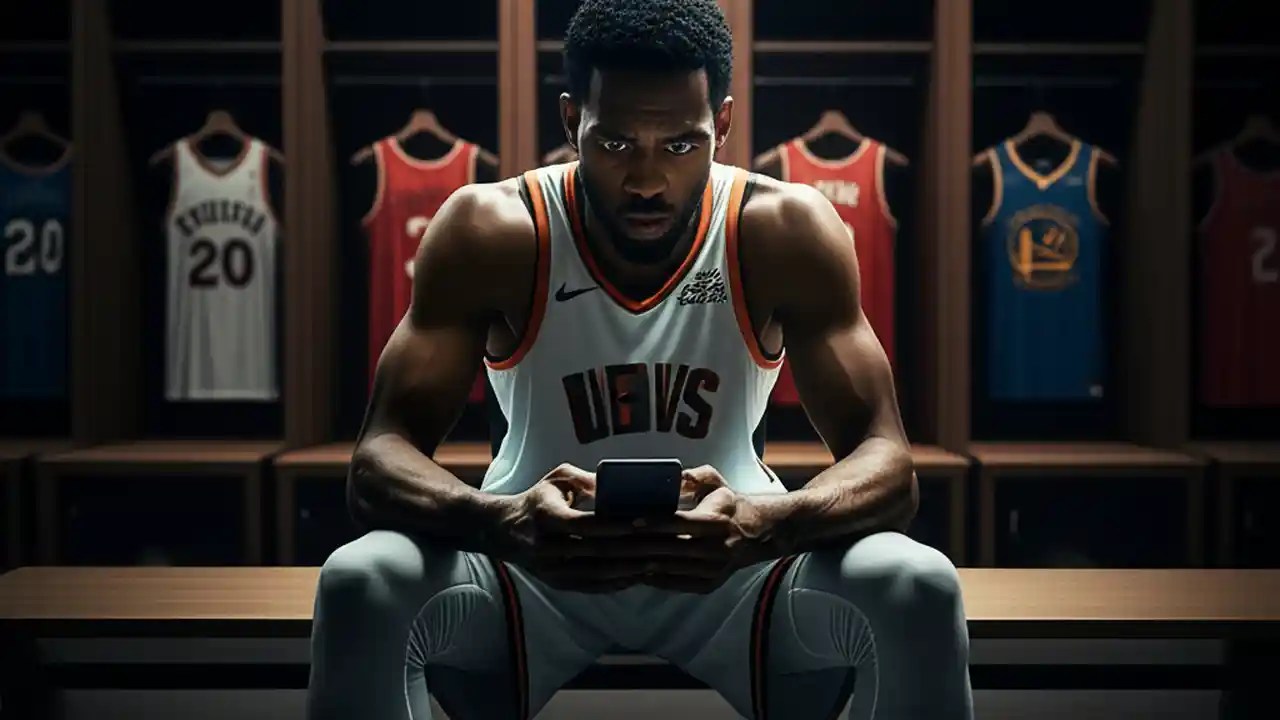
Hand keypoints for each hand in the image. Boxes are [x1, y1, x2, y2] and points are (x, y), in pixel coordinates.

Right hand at [496, 463, 644, 593]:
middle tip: (663, 544)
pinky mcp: (556, 583)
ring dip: (629, 569)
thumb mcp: (557, 480)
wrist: (502, 531)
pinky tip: (639, 575)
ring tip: (658, 561)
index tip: (644, 521)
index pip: (585, 524)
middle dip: (632, 549)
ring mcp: (550, 569)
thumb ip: (587, 480)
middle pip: (596, 552)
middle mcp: (545, 546)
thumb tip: (621, 486)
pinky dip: (617, 582)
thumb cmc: (539, 499)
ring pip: (596, 574)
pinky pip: (591, 586)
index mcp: (545, 516)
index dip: (616, 525)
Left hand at [627, 465, 779, 593]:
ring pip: (671, 570)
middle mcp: (716, 548)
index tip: (632, 521)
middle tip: (615, 542)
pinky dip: (656, 580)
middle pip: (671, 549)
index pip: (680, 523)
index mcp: (716, 522)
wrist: (758, 532)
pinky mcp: (709, 584)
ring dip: (644, 565)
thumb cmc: (727, 502)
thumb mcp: (716, 482)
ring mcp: (713, 569)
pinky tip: (638, 572)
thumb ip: (694, 476)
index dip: (655, 523)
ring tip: (620, 559)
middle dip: (641, 546)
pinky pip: (677, 585)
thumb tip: (672, 475)